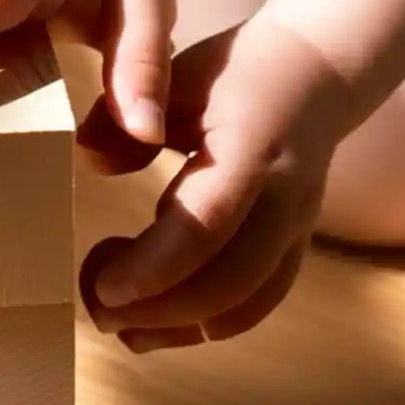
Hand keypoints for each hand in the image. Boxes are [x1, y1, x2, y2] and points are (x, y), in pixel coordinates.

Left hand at [79, 14, 351, 352]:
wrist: (314, 78)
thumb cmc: (232, 76)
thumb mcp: (178, 75)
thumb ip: (130, 114)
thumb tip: (89, 160)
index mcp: (252, 147)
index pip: (208, 222)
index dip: (154, 266)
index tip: (104, 285)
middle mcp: (284, 198)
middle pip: (231, 280)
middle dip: (160, 311)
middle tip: (98, 311)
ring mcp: (295, 231)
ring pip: (245, 305)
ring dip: (178, 329)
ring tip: (121, 326)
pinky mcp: (291, 253)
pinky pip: (254, 307)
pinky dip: (202, 327)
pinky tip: (156, 324)